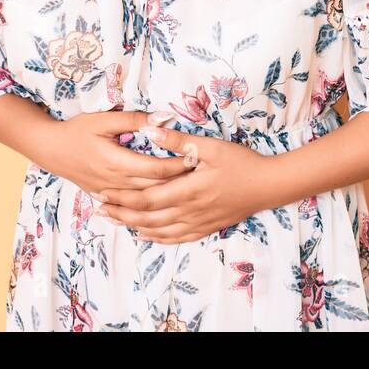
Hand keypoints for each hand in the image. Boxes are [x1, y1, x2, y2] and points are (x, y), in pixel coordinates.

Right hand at [36, 110, 195, 194]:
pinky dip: (150, 207)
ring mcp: (110, 194)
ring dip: (168, 197)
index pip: (157, 169)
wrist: (50, 149)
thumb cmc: (77, 131)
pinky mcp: (105, 198)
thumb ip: (135, 120)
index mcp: (118, 162)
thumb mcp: (104, 120)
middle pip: (156, 189)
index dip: (180, 165)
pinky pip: (132, 207)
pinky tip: (165, 206)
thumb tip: (164, 118)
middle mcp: (116, 182)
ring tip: (191, 190)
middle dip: (180, 183)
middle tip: (203, 177)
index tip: (198, 158)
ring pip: (145, 201)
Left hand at [92, 124, 274, 243]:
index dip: (122, 197)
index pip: (146, 197)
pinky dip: (157, 237)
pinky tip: (145, 234)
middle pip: (146, 217)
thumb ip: (178, 142)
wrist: (268, 186)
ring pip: (158, 230)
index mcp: (187, 190)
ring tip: (114, 220)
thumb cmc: (241, 163)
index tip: (103, 192)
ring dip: (134, 226)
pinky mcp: (206, 228)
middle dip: (121, 213)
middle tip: (99, 208)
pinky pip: (176, 238)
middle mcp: (189, 211)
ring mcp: (198, 222)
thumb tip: (150, 131)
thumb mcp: (210, 147)